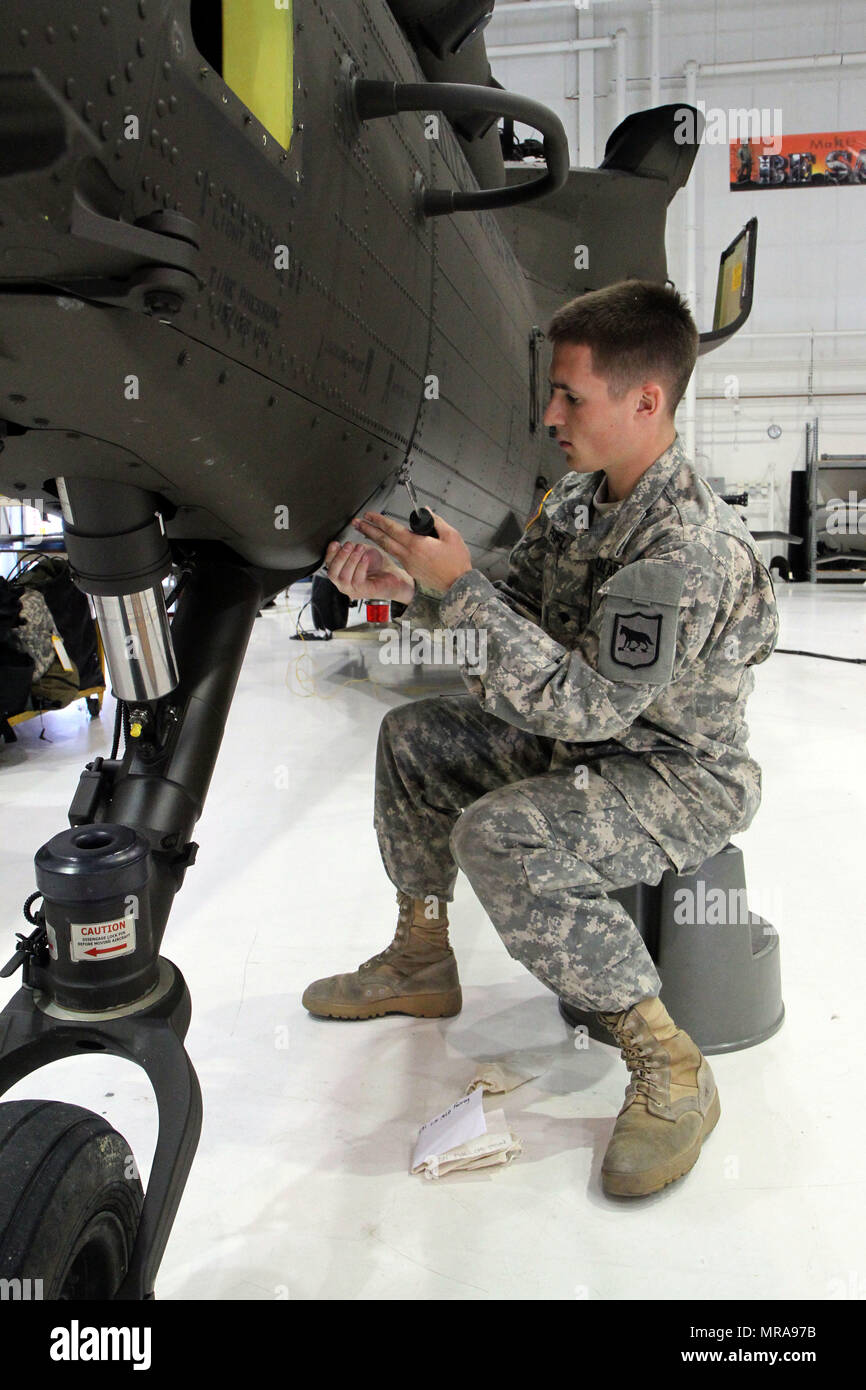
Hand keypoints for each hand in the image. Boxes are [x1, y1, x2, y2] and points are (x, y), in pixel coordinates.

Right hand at [323, 539, 414, 605]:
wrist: (395, 577)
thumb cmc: (379, 566)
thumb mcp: (363, 552)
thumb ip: (352, 548)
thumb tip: (343, 542)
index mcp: (341, 573)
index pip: (328, 565)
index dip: (330, 554)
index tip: (335, 543)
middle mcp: (344, 584)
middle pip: (332, 572)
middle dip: (340, 556)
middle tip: (349, 545)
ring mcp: (353, 590)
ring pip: (344, 577)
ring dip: (351, 560)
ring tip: (358, 549)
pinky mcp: (364, 592)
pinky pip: (357, 581)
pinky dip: (360, 567)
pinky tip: (365, 558)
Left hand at [352, 511, 471, 595]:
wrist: (458, 584)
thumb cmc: (457, 562)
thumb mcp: (451, 536)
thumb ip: (436, 521)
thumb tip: (426, 511)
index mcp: (417, 545)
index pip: (392, 530)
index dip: (379, 521)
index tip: (369, 514)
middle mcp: (409, 555)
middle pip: (383, 540)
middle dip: (368, 530)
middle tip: (356, 523)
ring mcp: (408, 564)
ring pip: (388, 548)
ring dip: (375, 538)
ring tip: (365, 531)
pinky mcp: (411, 570)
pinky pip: (396, 556)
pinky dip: (387, 547)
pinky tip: (386, 542)